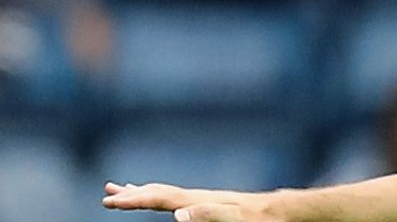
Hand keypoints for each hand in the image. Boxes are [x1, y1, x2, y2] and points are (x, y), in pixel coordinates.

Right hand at [104, 183, 268, 221]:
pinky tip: (160, 201)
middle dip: (131, 194)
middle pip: (157, 191)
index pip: (158, 198)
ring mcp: (202, 199)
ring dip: (141, 191)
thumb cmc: (256, 219)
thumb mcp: (232, 219)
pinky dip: (160, 198)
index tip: (109, 200)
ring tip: (121, 189)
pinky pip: (176, 200)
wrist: (278, 211)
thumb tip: (176, 214)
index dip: (132, 199)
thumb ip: (205, 214)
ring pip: (164, 193)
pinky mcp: (208, 204)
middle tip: (106, 192)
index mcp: (197, 200)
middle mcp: (196, 196)